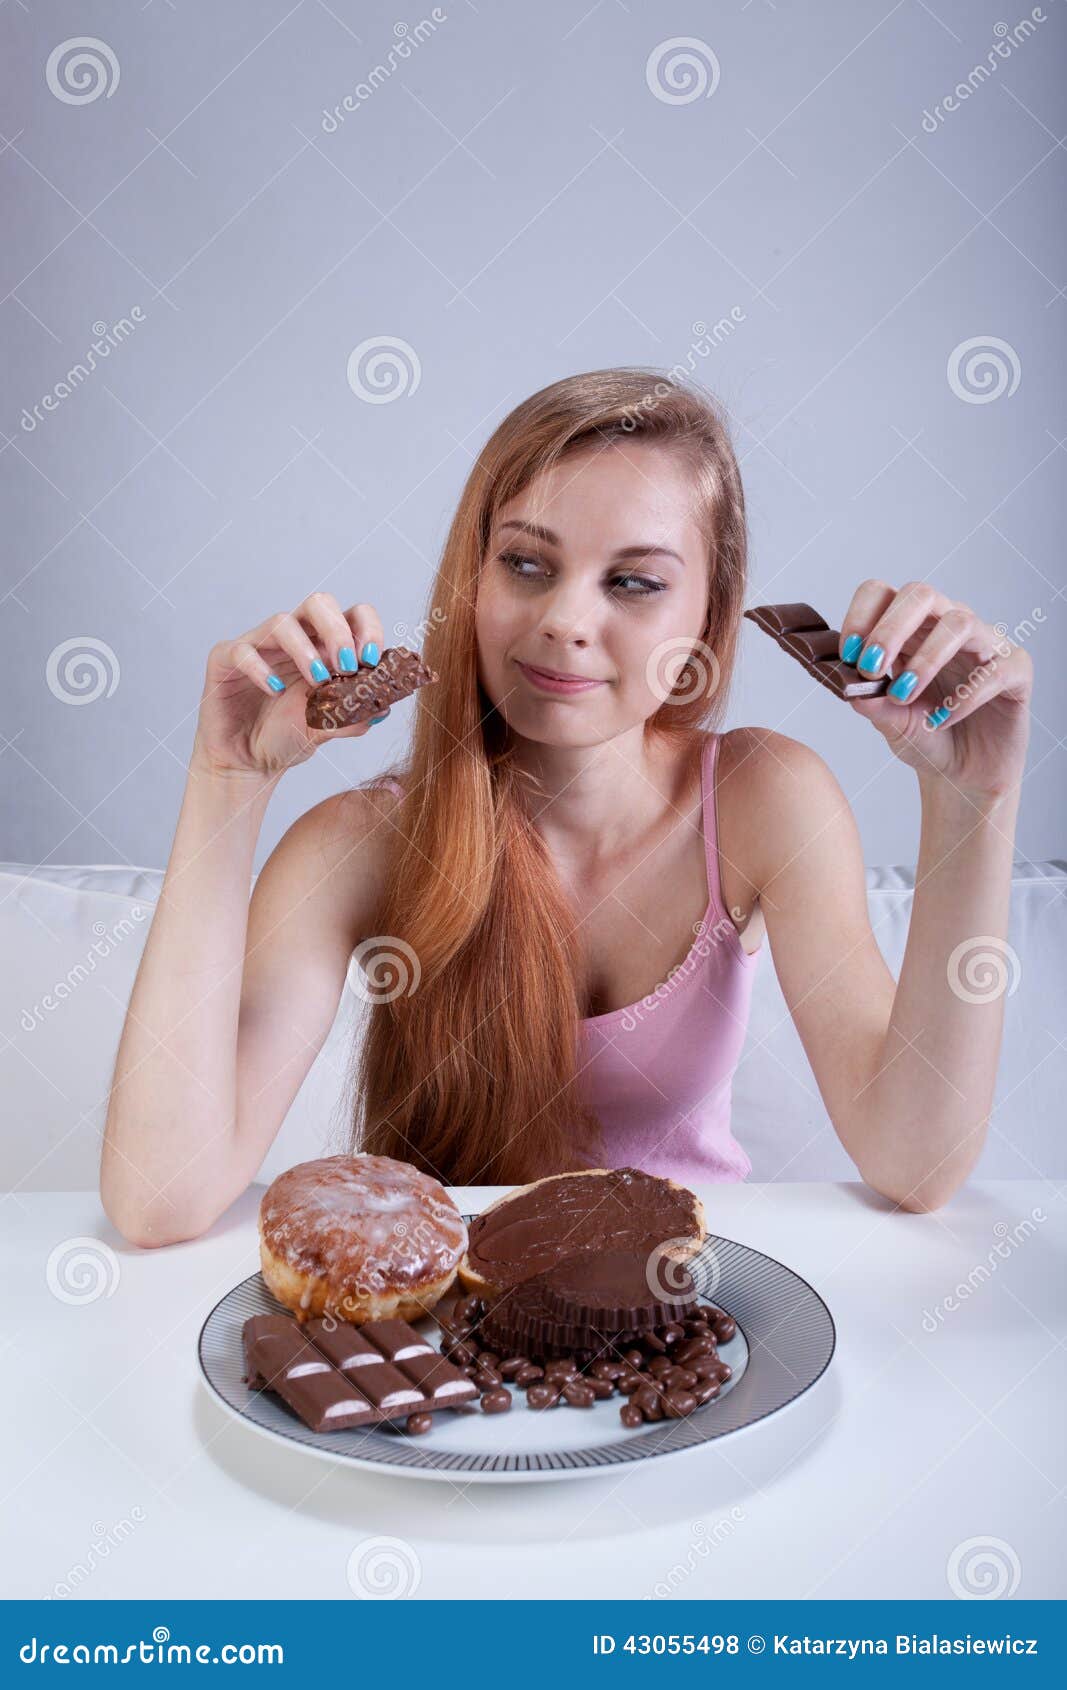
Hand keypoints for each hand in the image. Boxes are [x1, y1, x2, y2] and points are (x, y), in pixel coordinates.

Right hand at [191, 593, 388, 780]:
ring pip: (282, 622)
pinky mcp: (226, 659)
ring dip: (305, 651)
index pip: (353, 616)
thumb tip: (382, 709)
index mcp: (324, 647)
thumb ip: (352, 719)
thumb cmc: (287, 737)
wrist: (248, 761)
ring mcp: (260, 645)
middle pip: (318, 603)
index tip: (370, 661)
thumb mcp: (326, 730)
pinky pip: (242, 650)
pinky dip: (261, 669)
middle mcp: (295, 638)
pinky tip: (274, 691)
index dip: (367, 630)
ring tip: (317, 682)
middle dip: (337, 630)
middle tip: (346, 665)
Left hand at [837, 580, 1033, 800]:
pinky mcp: (1016, 670)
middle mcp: (946, 627)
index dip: (862, 615)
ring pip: (959, 623)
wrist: (963, 773)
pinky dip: (964, 697)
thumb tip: (851, 687)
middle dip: (890, 628)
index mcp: (909, 630)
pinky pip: (993, 671)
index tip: (847, 653)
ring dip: (926, 659)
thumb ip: (872, 704)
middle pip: (921, 595)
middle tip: (870, 667)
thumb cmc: (925, 737)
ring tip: (904, 696)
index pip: (883, 594)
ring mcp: (984, 644)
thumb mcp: (890, 723)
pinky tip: (942, 718)